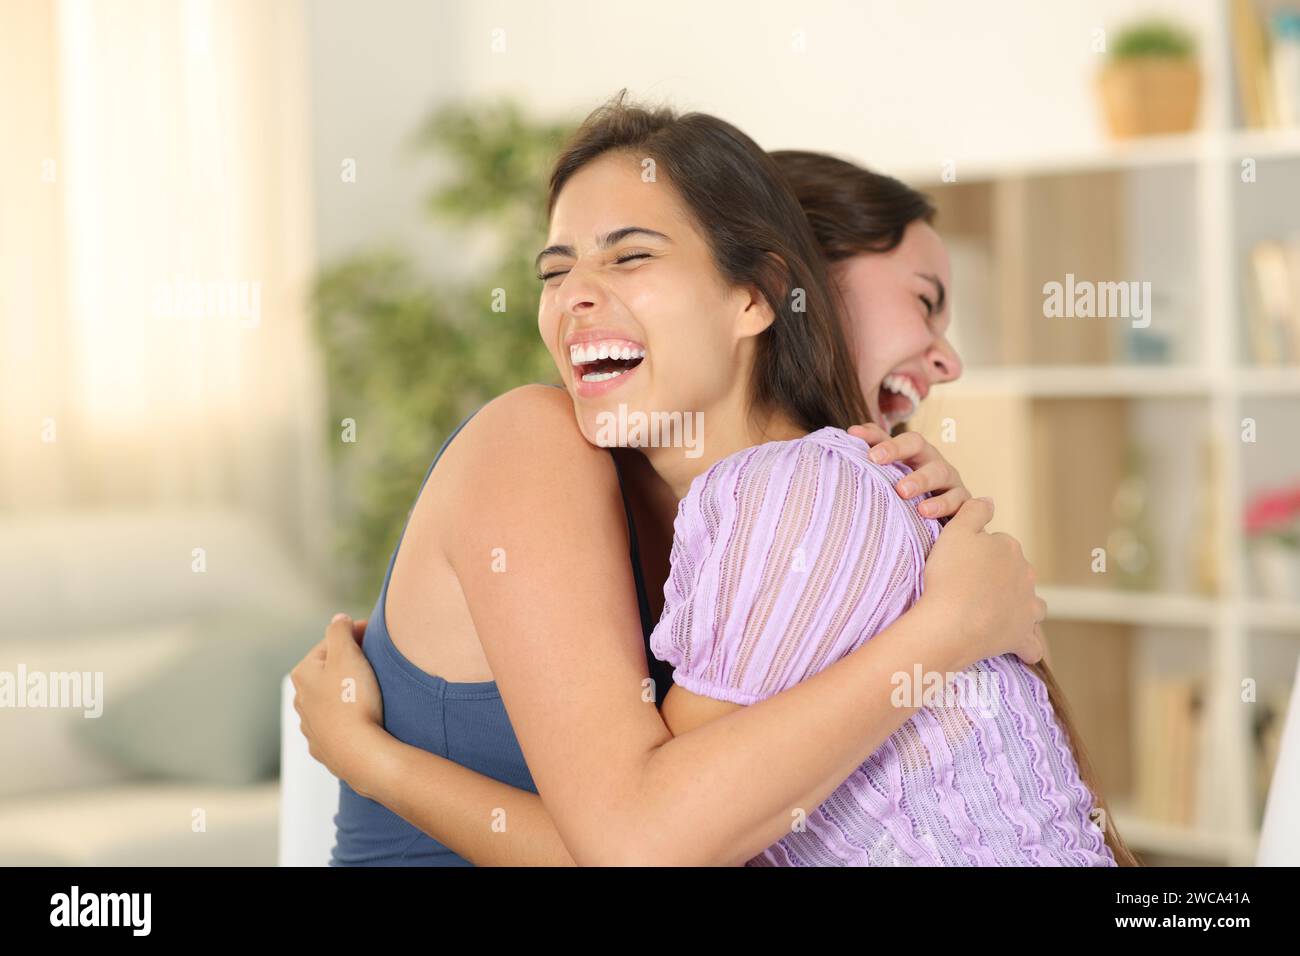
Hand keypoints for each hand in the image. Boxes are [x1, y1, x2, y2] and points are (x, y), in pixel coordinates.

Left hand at [290, 612, 385, 794]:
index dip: (356, 636)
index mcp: (303, 673)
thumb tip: (338, 618)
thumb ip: (340, 630)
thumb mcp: (347, 654)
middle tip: (377, 664)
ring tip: (372, 693)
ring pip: (331, 699)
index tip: (377, 637)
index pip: (331, 643)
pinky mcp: (324, 746)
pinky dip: (348, 718)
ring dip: (347, 692)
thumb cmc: (353, 700)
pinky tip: (362, 718)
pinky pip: (336, 725)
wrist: (358, 752)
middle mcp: (301, 699)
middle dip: (350, 665)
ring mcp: (311, 726)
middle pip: (329, 672)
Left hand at [847, 423, 970, 519]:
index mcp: (917, 453)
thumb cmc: (910, 489)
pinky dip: (943, 505)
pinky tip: (926, 512)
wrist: (944, 517)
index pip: (906, 440)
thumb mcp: (893, 470)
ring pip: (941, 473)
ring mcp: (951, 482)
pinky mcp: (963, 503)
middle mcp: (935, 462)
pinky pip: (958, 501)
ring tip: (903, 492)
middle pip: (923, 448)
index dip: (889, 444)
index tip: (867, 452)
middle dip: (899, 452)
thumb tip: (852, 432)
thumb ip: (874, 448)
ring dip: (922, 481)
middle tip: (881, 467)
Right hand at [914, 497, 1045, 667]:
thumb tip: (990, 500)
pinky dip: (1027, 646)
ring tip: (999, 612)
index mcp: (1010, 549)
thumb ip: (974, 511)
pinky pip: (1032, 645)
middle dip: (1002, 578)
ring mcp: (1026, 608)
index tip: (962, 562)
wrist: (950, 622)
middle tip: (972, 587)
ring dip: (1021, 607)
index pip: (999, 545)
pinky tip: (1021, 648)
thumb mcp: (954, 531)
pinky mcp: (1020, 637)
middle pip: (1017, 573)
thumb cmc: (949, 575)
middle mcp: (1025, 576)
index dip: (980, 552)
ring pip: (1032, 605)